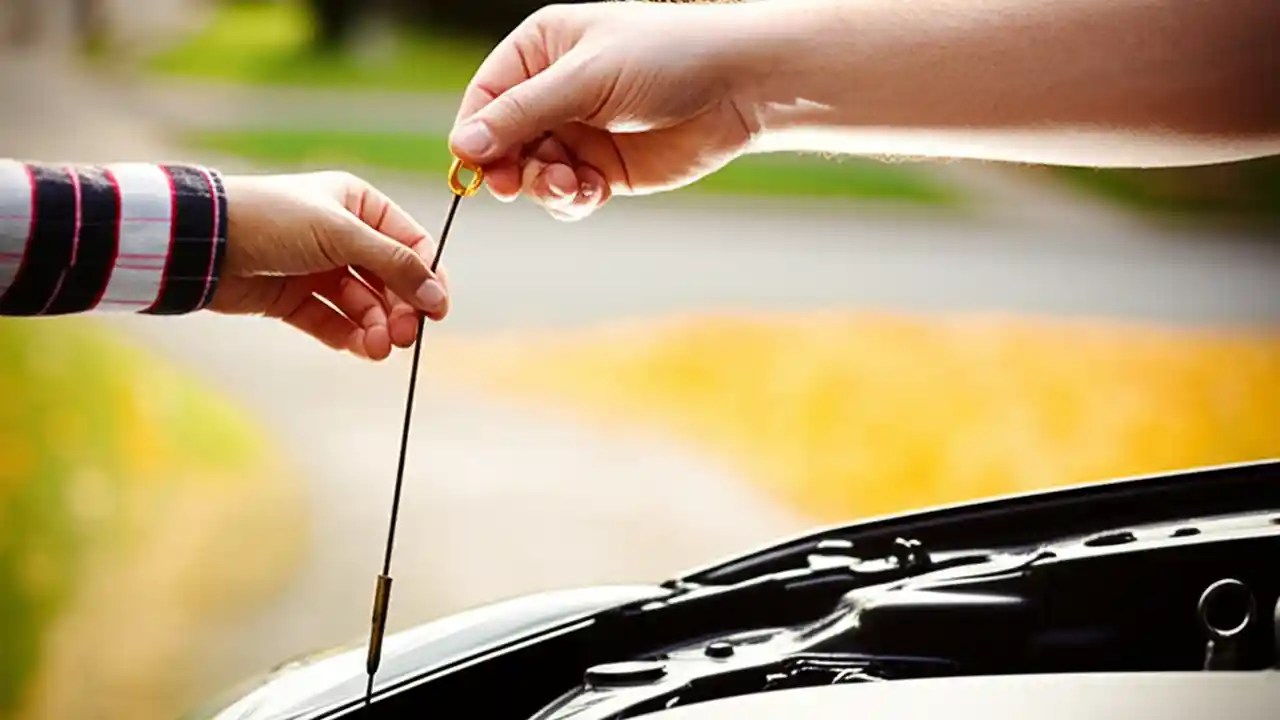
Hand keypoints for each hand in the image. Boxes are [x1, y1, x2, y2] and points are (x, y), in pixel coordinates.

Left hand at [210, 171, 449, 360]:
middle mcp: (343, 235)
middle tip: (403, 336)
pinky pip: (333, 321)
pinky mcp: (294, 297)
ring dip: (376, 327)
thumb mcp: (342, 234)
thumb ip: (393, 265)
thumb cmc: (273, 220)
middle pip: (389, 280)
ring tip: (378, 348)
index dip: (427, 278)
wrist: (202, 241)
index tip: (436, 312)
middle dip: (399, 310)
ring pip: (363, 304)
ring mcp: (318, 268)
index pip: (410, 244)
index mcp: (358, 205)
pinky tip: (362, 349)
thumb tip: (436, 296)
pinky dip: (351, 336)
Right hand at [448, 1, 761, 220]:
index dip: (476, 133)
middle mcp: (555, 91)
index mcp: (541, 50)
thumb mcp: (586, 78)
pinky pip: (570, 193)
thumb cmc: (666, 58)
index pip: (487, 96)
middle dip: (509, 167)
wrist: (739, 87)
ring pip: (535, 172)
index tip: (472, 166)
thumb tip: (464, 144)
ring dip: (544, 186)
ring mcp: (580, 132)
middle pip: (504, 141)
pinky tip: (591, 192)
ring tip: (571, 185)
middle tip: (513, 186)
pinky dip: (572, 199)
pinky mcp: (606, 168)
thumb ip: (523, 113)